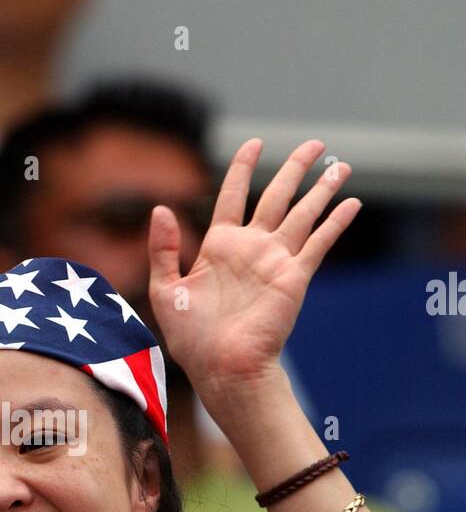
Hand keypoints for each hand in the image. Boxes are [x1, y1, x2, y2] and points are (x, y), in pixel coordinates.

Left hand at [147, 139, 360, 403]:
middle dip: (295, 168)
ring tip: (341, 165)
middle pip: (276, 196)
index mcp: (218, 246)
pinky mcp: (293, 277)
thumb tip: (161, 208)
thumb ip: (162, 249)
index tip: (255, 143)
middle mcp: (250, 248)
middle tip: (314, 144)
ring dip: (322, 189)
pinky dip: (335, 222)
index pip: (232, 195)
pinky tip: (350, 203)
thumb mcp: (166, 290)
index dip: (243, 167)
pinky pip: (317, 243)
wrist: (222, 367)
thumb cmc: (191, 338)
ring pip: (302, 214)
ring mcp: (274, 261)